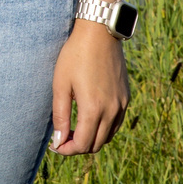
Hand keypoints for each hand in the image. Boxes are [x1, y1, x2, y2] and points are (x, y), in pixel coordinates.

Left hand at [48, 20, 128, 154]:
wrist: (99, 33)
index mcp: (93, 108)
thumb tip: (59, 141)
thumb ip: (60, 115)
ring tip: (75, 129)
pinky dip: (104, 129)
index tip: (56, 145)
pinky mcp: (126, 98)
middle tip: (63, 138)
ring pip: (107, 137)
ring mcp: (121, 105)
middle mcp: (111, 111)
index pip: (82, 144)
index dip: (67, 150)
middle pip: (95, 145)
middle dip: (77, 146)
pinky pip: (116, 124)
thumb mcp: (61, 84)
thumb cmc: (75, 55)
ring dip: (91, 139)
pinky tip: (91, 119)